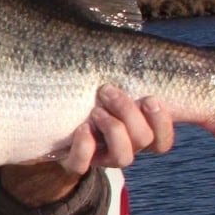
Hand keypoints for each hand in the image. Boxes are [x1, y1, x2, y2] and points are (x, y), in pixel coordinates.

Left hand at [58, 85, 175, 175]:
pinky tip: (82, 128)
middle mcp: (124, 148)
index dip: (162, 122)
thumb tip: (163, 49)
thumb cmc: (88, 97)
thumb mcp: (112, 88)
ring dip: (113, 129)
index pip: (163, 141)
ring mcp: (101, 158)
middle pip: (144, 140)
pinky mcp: (75, 161)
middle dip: (130, 113)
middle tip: (108, 90)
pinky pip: (82, 165)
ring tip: (96, 110)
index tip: (150, 97)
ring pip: (123, 157)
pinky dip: (84, 147)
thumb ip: (131, 78)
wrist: (51, 123)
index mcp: (137, 133)